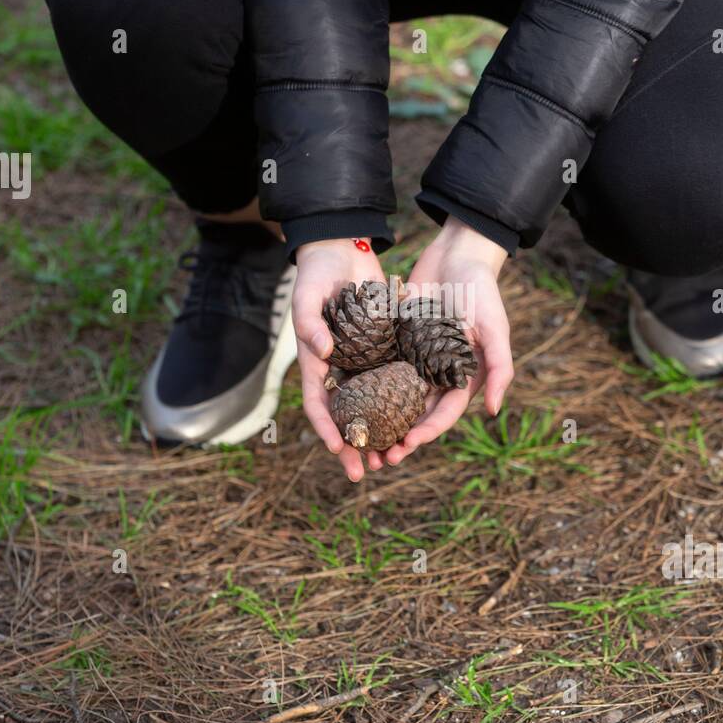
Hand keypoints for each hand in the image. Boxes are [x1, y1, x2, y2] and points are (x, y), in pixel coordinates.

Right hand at [293, 239, 388, 481]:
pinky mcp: (385, 349)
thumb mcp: (306, 296)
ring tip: (392, 457)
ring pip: (373, 407)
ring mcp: (364, 362)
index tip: (337, 450)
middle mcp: (340, 369)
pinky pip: (393, 381)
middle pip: (347, 416)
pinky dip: (401, 404)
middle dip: (354, 446)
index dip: (327, 429)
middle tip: (364, 472)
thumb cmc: (317, 275)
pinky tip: (415, 424)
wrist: (342, 251)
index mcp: (317, 363)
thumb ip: (309, 324)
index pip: (319, 405)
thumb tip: (321, 353)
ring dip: (381, 433)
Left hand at [384, 216, 512, 465]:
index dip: (427, 433)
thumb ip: (499, 367)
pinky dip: (367, 386)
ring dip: (380, 420)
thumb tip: (494, 410)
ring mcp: (414, 358)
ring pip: (394, 397)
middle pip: (416, 413)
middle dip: (400, 438)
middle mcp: (436, 372)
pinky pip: (379, 367)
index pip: (443, 414)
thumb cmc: (482, 291)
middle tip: (380, 458)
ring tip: (361, 439)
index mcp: (461, 376)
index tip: (407, 446)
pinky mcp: (395, 341)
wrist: (456, 254)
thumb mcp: (495, 328)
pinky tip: (347, 400)